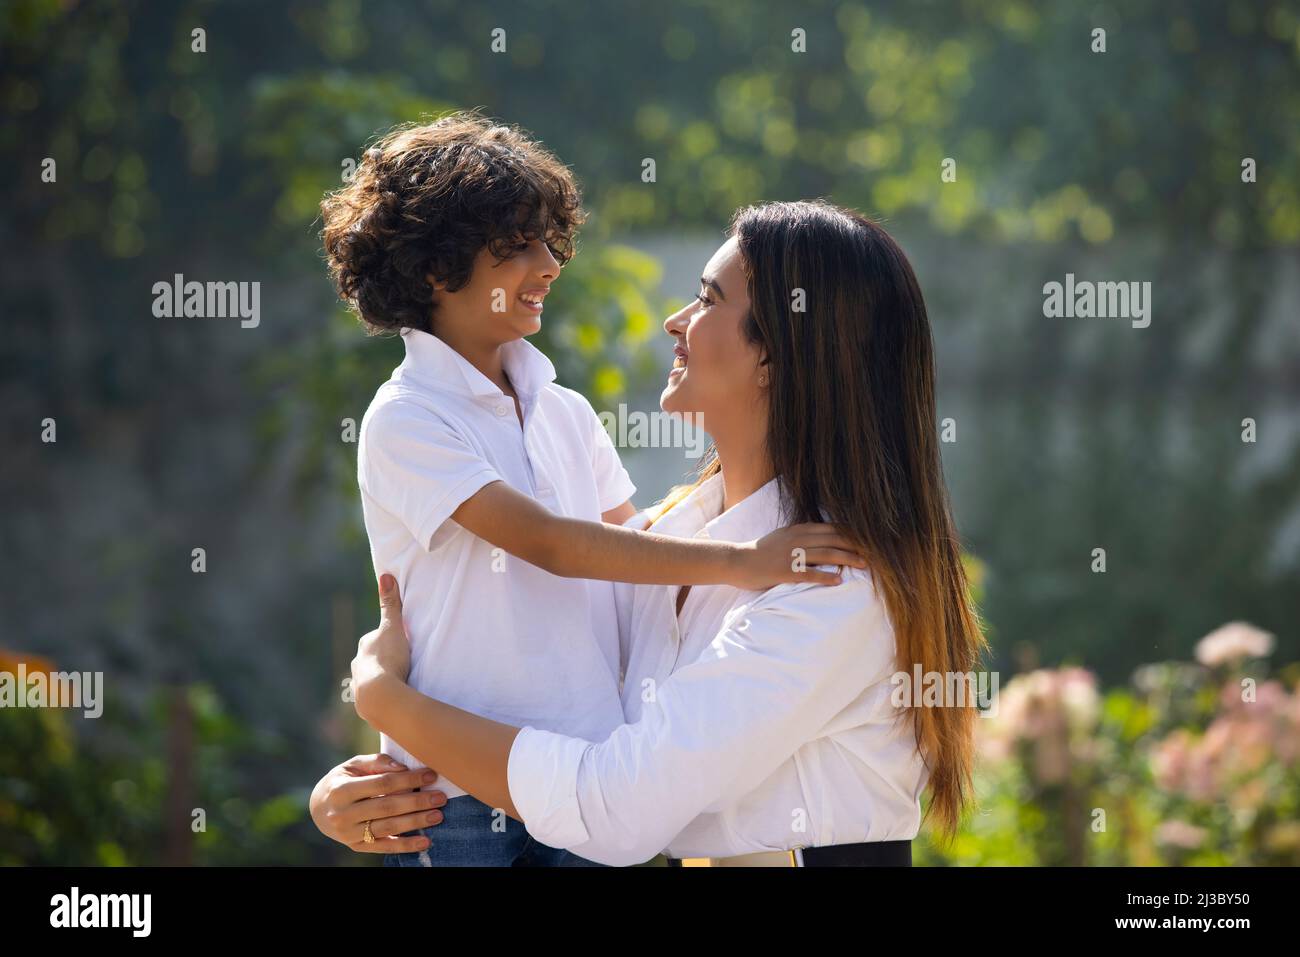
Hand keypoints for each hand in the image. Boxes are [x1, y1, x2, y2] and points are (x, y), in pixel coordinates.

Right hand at [309, 753, 446, 853]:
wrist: (319, 809)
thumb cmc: (342, 781)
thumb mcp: (353, 766)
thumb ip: (377, 762)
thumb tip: (402, 768)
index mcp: (341, 790)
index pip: (382, 783)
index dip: (408, 779)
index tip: (431, 775)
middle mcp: (343, 814)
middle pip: (387, 807)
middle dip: (417, 802)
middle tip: (440, 797)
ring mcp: (349, 833)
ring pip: (388, 827)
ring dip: (416, 822)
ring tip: (438, 815)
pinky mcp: (356, 847)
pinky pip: (384, 847)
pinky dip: (406, 845)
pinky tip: (425, 841)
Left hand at [352, 574, 410, 701]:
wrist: (380, 696)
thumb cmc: (388, 659)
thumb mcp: (393, 628)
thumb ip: (390, 604)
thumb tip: (385, 574)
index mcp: (365, 646)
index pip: (375, 639)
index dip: (388, 640)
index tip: (401, 644)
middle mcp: (357, 664)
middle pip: (371, 659)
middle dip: (383, 660)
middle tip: (401, 663)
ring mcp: (359, 685)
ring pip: (369, 678)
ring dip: (381, 679)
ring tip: (397, 683)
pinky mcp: (364, 704)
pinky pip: (373, 697)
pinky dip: (380, 696)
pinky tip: (390, 699)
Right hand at [734, 522, 867, 589]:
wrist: (738, 561)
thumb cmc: (761, 551)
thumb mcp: (783, 536)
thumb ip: (802, 536)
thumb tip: (823, 538)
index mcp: (799, 530)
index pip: (831, 529)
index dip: (851, 534)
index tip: (868, 540)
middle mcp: (798, 539)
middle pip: (833, 539)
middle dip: (856, 546)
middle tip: (874, 553)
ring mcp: (792, 555)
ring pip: (826, 554)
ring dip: (847, 559)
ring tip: (863, 565)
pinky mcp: (785, 571)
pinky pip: (810, 573)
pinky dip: (826, 576)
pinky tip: (839, 580)